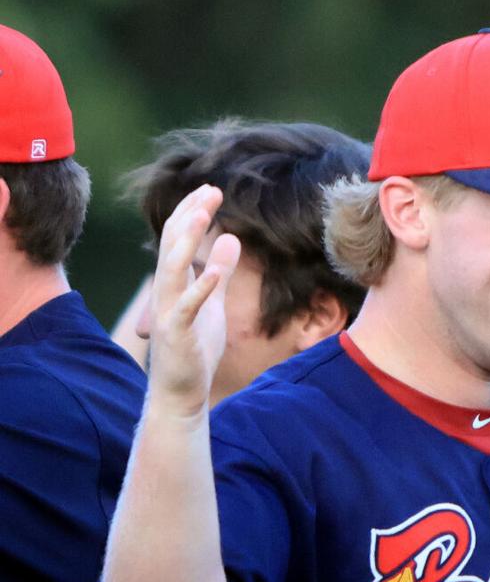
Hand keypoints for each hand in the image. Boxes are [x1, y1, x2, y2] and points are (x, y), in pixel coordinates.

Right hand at [145, 185, 240, 416]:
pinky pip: (188, 307)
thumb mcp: (213, 302)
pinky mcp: (178, 333)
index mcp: (174, 282)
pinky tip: (212, 272)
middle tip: (211, 190)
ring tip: (202, 215)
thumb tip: (230, 238)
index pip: (177, 237)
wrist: (181, 391)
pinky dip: (199, 289)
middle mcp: (166, 291)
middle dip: (190, 216)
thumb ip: (220, 272)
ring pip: (172, 268)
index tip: (211, 190)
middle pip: (172, 244)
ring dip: (187, 240)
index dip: (193, 212)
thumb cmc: (195, 348)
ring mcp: (170, 311)